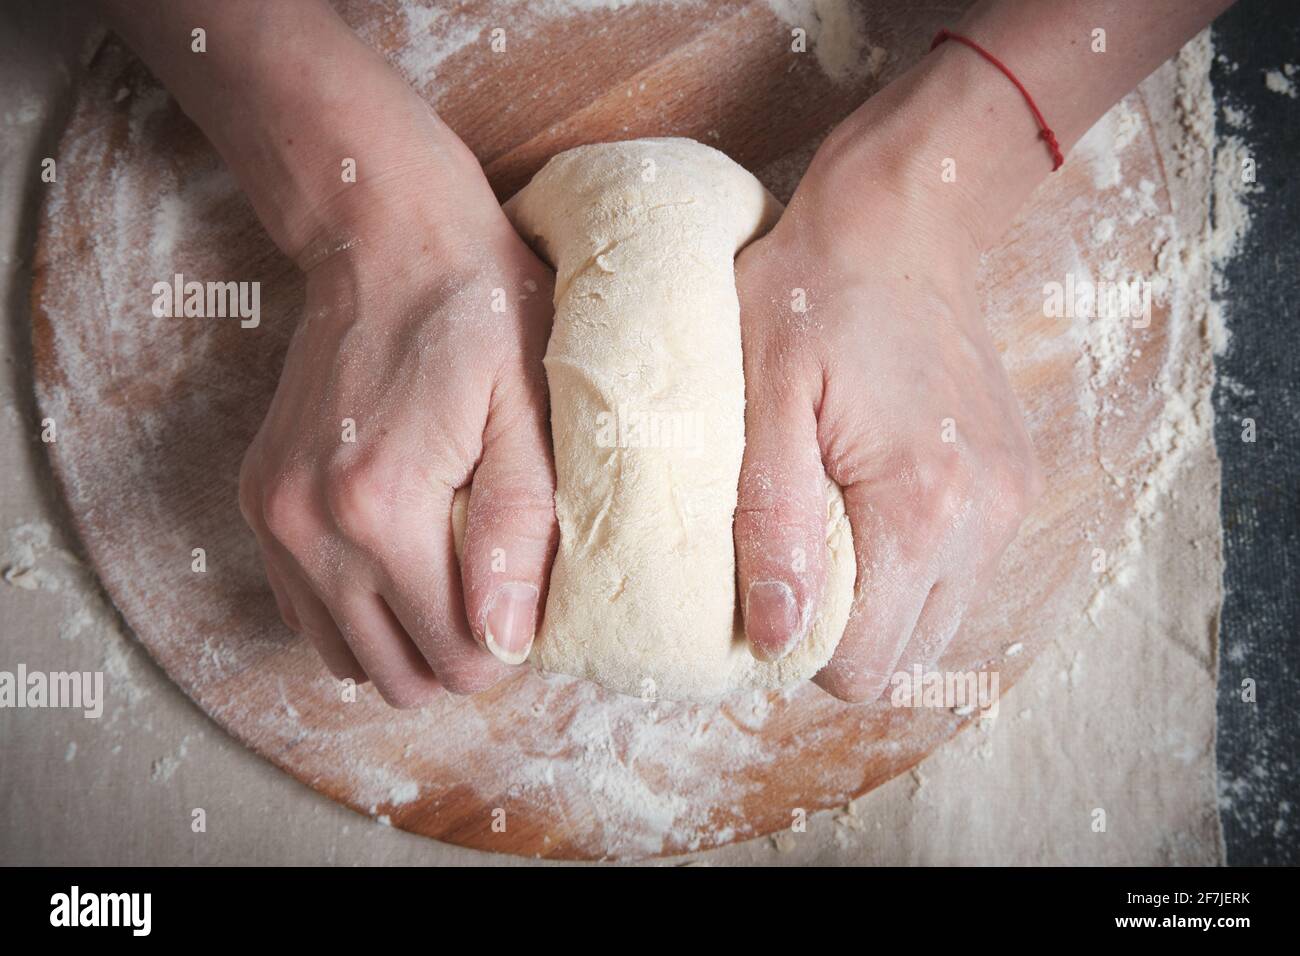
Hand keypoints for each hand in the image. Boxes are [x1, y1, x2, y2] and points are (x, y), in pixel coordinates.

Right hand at [238, 169, 556, 706]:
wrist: (385, 236)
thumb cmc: (480, 311)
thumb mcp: (527, 407)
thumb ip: (517, 528)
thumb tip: (506, 643)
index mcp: (381, 510)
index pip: (453, 659)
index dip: (505, 647)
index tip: (529, 600)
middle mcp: (309, 528)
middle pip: (395, 676)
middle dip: (457, 653)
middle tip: (496, 588)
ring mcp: (274, 518)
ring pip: (345, 655)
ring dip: (404, 637)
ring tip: (449, 571)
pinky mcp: (260, 503)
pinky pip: (305, 611)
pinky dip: (356, 609)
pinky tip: (399, 558)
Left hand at [733, 140, 1041, 701]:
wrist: (902, 218)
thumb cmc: (813, 294)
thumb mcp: (763, 398)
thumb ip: (771, 522)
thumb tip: (777, 638)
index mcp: (921, 507)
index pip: (867, 664)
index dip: (803, 645)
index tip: (768, 587)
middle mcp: (986, 518)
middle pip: (909, 654)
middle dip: (845, 628)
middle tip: (795, 551)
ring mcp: (1011, 501)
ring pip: (938, 616)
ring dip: (881, 595)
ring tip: (832, 514)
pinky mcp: (1017, 481)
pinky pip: (961, 568)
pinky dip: (912, 558)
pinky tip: (872, 492)